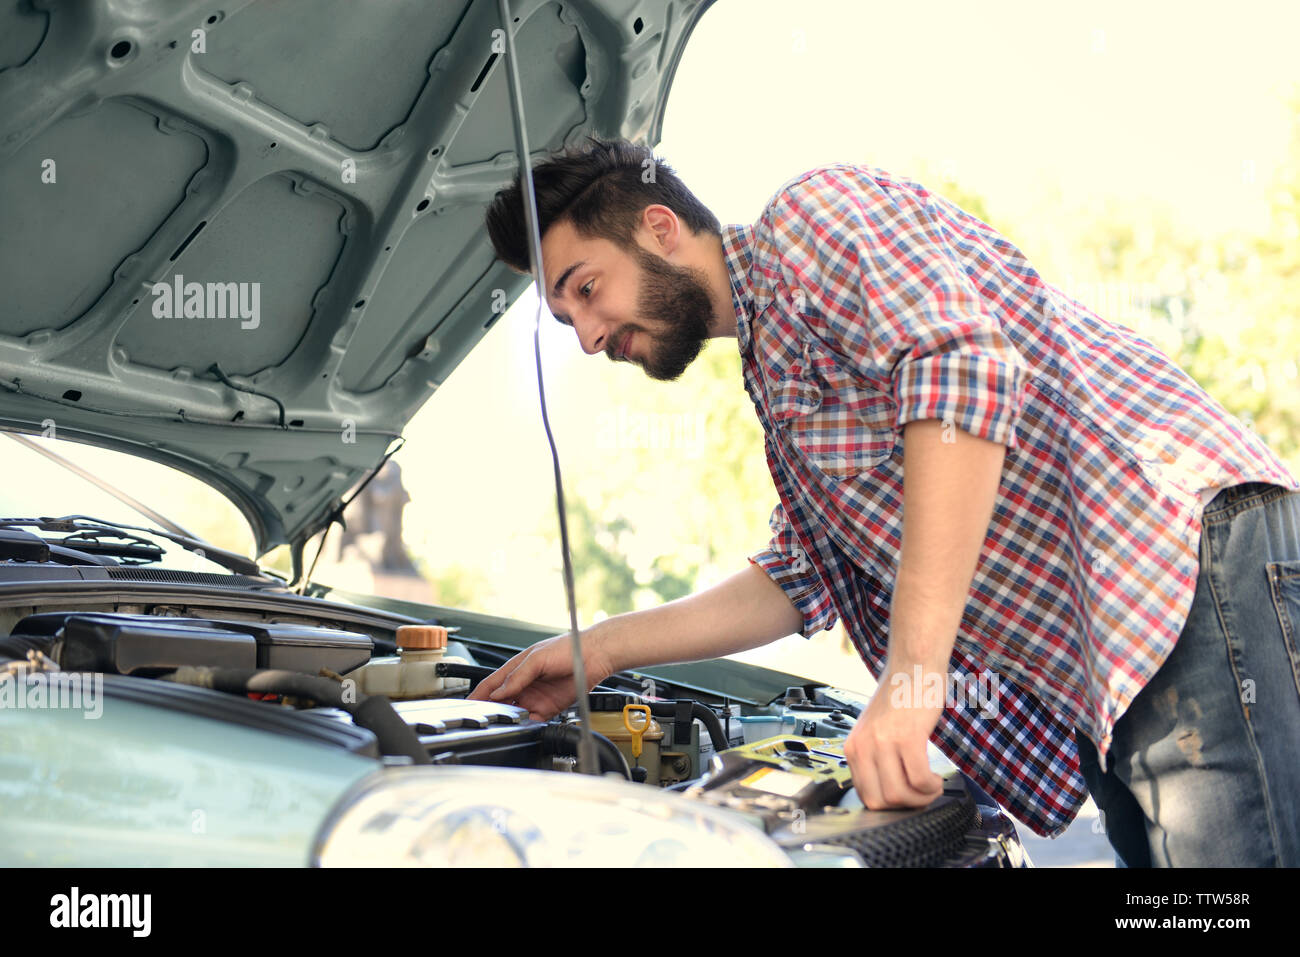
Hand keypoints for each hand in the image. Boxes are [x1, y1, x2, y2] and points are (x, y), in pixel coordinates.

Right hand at [465, 630, 613, 721]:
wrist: (594, 656)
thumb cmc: (567, 648)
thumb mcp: (537, 658)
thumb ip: (517, 676)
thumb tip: (499, 692)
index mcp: (517, 669)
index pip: (492, 684)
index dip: (478, 695)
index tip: (467, 706)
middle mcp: (524, 684)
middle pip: (501, 702)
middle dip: (492, 711)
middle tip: (483, 719)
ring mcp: (536, 697)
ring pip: (516, 714)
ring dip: (509, 720)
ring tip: (503, 725)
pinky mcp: (550, 708)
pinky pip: (534, 721)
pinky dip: (527, 726)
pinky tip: (523, 727)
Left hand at [843, 667, 944, 809]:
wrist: (912, 667)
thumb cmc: (899, 698)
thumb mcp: (874, 731)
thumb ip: (875, 759)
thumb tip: (888, 794)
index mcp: (852, 747)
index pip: (864, 796)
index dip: (889, 805)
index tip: (905, 799)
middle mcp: (863, 747)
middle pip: (881, 802)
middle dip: (906, 807)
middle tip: (922, 795)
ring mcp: (883, 743)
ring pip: (900, 795)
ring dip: (922, 798)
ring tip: (932, 785)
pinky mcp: (907, 737)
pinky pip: (919, 780)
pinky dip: (931, 786)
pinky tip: (936, 777)